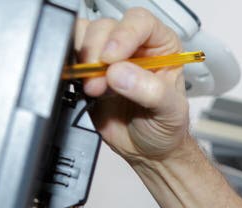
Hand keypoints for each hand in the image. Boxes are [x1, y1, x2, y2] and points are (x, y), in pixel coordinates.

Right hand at [74, 8, 189, 161]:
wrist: (149, 150)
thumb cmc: (166, 127)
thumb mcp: (170, 112)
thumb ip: (150, 91)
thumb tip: (120, 73)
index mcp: (162, 46)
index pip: (141, 22)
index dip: (124, 34)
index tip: (113, 58)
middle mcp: (134, 46)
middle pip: (107, 26)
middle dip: (99, 52)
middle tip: (102, 81)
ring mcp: (109, 56)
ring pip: (85, 35)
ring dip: (84, 60)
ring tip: (95, 88)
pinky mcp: (88, 70)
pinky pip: (71, 54)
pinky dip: (72, 67)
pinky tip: (85, 86)